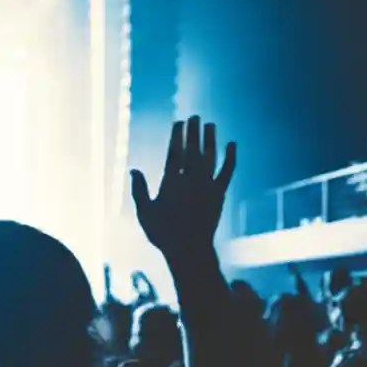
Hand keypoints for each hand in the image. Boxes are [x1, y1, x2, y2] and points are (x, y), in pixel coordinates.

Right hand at [131, 116, 235, 258]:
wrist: (190, 250)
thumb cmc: (163, 233)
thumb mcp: (144, 212)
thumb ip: (139, 190)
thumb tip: (134, 171)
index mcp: (171, 183)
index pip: (175, 154)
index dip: (177, 137)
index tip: (178, 123)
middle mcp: (191, 180)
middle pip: (193, 151)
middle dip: (193, 132)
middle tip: (195, 117)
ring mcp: (207, 186)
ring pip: (210, 157)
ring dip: (211, 139)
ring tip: (210, 125)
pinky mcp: (219, 194)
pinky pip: (227, 172)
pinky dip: (231, 158)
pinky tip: (233, 145)